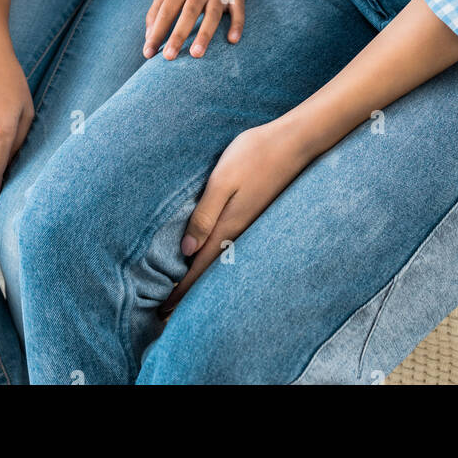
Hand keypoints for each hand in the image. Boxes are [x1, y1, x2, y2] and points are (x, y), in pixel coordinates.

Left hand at [142, 0, 249, 59]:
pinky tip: (232, 40)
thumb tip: (149, 37)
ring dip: (204, 34)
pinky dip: (237, 24)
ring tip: (196, 54)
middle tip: (169, 57)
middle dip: (178, 35)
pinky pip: (238, 10)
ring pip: (212, 14)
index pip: (165, 12)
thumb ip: (156, 10)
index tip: (148, 53)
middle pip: (188, 13)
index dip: (156, 32)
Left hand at [159, 120, 309, 315]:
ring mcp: (251, 225)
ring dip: (204, 280)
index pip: (199, 267)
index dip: (180, 291)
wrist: (294, 143)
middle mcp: (240, 232)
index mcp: (228, 226)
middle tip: (169, 314)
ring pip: (223, 262)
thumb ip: (204, 214)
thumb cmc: (253, 155)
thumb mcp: (222, 180)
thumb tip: (187, 249)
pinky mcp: (256, 216)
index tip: (163, 311)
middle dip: (189, 293)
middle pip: (211, 271)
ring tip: (187, 296)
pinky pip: (233, 249)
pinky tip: (214, 262)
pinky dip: (218, 263)